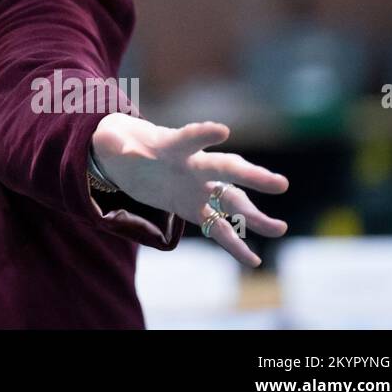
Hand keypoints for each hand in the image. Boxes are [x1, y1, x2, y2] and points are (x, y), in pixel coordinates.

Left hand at [91, 113, 287, 266]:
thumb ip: (116, 143)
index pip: (190, 137)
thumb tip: (118, 146)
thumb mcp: (111, 141)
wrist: (127, 157)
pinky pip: (217, 228)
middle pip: (226, 169)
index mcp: (173, 144)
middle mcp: (194, 165)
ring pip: (232, 202)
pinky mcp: (193, 209)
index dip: (203, 134)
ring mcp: (198, 187)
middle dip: (251, 177)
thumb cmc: (121, 142)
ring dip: (254, 216)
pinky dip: (234, 244)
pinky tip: (252, 261)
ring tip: (279, 229)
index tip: (222, 131)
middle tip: (280, 184)